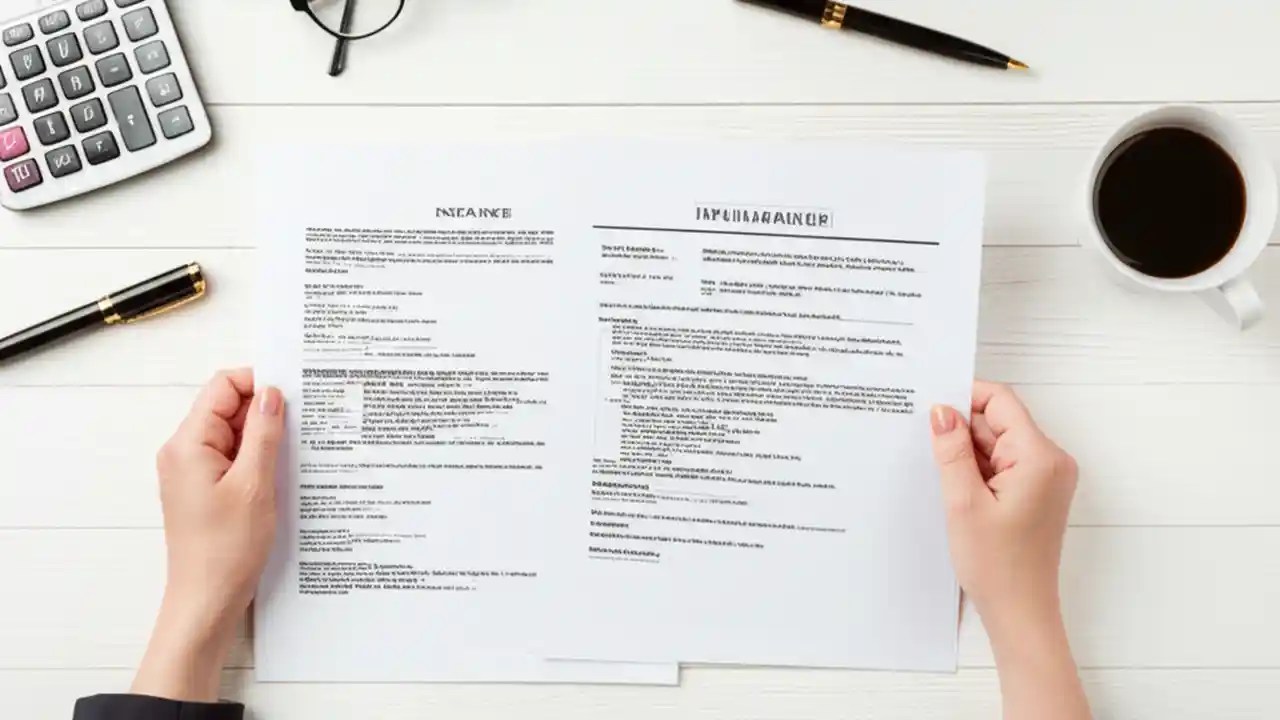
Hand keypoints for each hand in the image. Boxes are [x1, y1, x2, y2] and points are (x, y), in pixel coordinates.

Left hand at [131, 368, 283, 701]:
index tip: (294, 393)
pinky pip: (232, 457)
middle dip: (264, 411)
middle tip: (305, 424)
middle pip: (226, 408)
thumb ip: (263, 433)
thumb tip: (272, 393)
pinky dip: (257, 458)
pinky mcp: (203, 489)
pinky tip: (280, 474)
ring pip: (232, 434)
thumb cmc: (227, 550)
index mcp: (188, 444)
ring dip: (263, 437)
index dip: (258, 383)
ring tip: (294, 454)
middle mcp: (183, 452)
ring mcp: (192, 471)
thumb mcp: (254, 484)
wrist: (207, 601)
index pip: (222, 387)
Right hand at [930, 381, 1089, 719]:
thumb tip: (941, 411)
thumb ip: (952, 450)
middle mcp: (1051, 462)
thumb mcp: (963, 503)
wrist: (1021, 613)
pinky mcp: (1036, 493)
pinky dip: (976, 471)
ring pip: (997, 444)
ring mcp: (1046, 478)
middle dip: (961, 430)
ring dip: (967, 454)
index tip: (930, 406)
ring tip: (942, 479)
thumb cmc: (998, 567)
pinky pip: (1002, 465)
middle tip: (926, 449)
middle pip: (998, 422)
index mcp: (1040, 457)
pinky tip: (956, 491)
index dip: (964, 397)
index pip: (1001, 402)